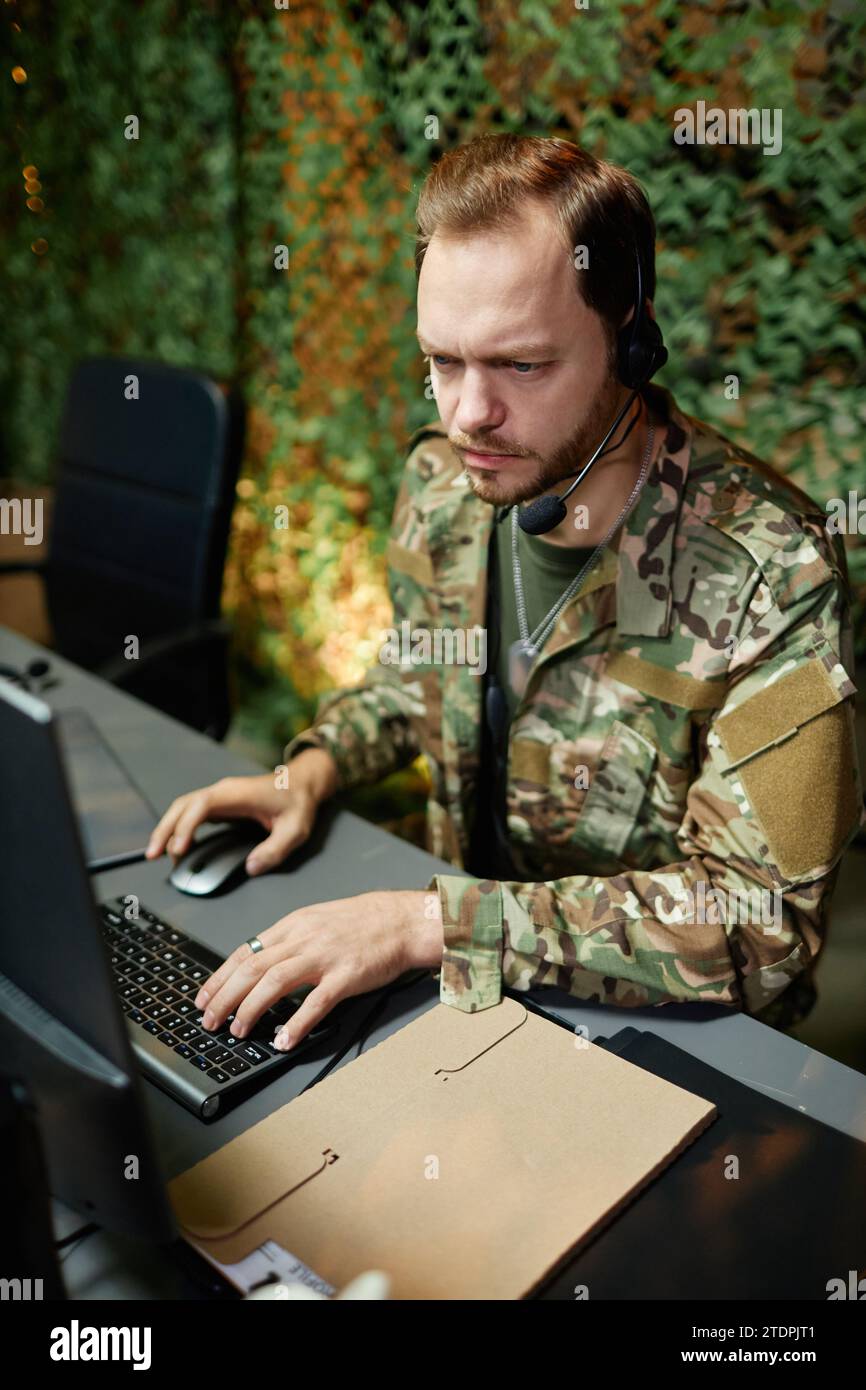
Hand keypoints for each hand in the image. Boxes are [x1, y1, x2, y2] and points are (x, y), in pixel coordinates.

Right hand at [144, 750, 337, 874]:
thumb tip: (251, 868)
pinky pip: (192, 813)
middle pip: (183, 806)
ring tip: (156, 853)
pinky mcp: (219, 804)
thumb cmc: (298, 802)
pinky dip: (178, 828)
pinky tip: (175, 846)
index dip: (186, 826)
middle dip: (165, 829)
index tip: (178, 849)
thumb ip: (275, 849)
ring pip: (183, 808)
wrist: (302, 784)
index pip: (201, 806)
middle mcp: (223, 791)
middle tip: (153, 855)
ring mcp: (219, 796)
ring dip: (167, 828)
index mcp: (236, 793)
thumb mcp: (295, 830)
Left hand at [195, 890, 443, 1048]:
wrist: (401, 920)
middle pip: (252, 968)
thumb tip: (258, 965)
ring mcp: (324, 957)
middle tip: (210, 1021)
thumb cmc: (362, 923)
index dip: (219, 978)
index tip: (203, 998)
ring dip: (250, 1009)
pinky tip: (283, 1040)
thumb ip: (288, 941)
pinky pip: (315, 1003)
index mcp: (293, 926)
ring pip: (274, 982)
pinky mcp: (346, 976)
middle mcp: (303, 938)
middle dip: (225, 997)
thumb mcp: (316, 921)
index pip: (244, 952)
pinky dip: (295, 1023)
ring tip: (238, 1030)